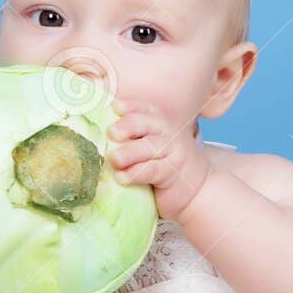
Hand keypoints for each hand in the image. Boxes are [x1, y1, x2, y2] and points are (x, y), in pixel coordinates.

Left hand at [106, 96, 212, 221]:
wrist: (197, 187)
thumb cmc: (163, 163)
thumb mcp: (149, 145)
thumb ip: (130, 136)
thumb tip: (95, 131)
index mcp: (158, 122)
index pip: (144, 108)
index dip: (130, 105)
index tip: (115, 107)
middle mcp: (167, 133)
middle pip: (146, 123)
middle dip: (128, 125)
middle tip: (112, 132)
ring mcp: (172, 152)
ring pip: (150, 147)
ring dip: (130, 152)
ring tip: (114, 159)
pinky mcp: (172, 173)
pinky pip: (153, 170)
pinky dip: (136, 173)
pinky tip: (122, 177)